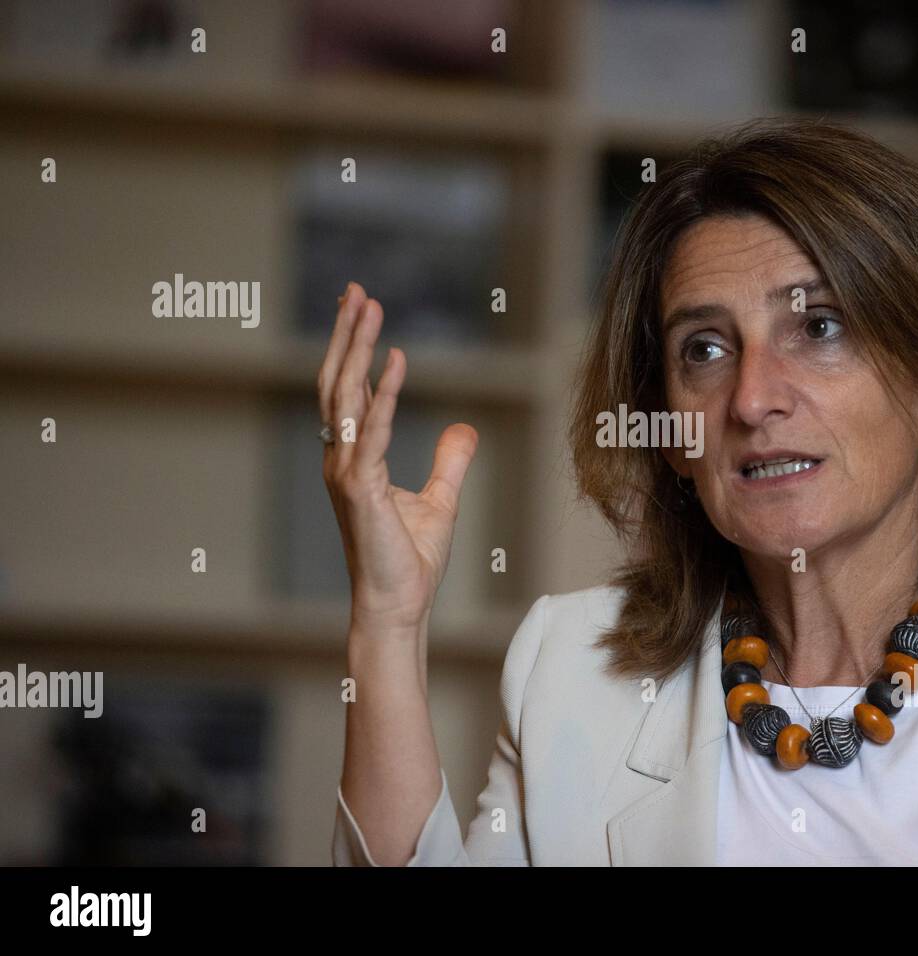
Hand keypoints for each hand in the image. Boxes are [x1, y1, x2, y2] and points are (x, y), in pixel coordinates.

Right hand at [317, 282, 478, 634]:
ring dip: (356, 348)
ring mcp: (346, 471)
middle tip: (356, 290)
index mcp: (353, 458)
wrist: (398, 603)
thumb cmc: (410, 560)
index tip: (361, 308)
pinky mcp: (360, 488)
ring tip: (368, 307)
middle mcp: (341, 459)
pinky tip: (395, 360)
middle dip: (346, 333)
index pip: (348, 391)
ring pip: (345, 396)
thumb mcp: (440, 500)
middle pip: (338, 382)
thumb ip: (449, 461)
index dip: (352, 348)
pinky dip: (382, 394)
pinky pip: (371, 430)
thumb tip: (464, 430)